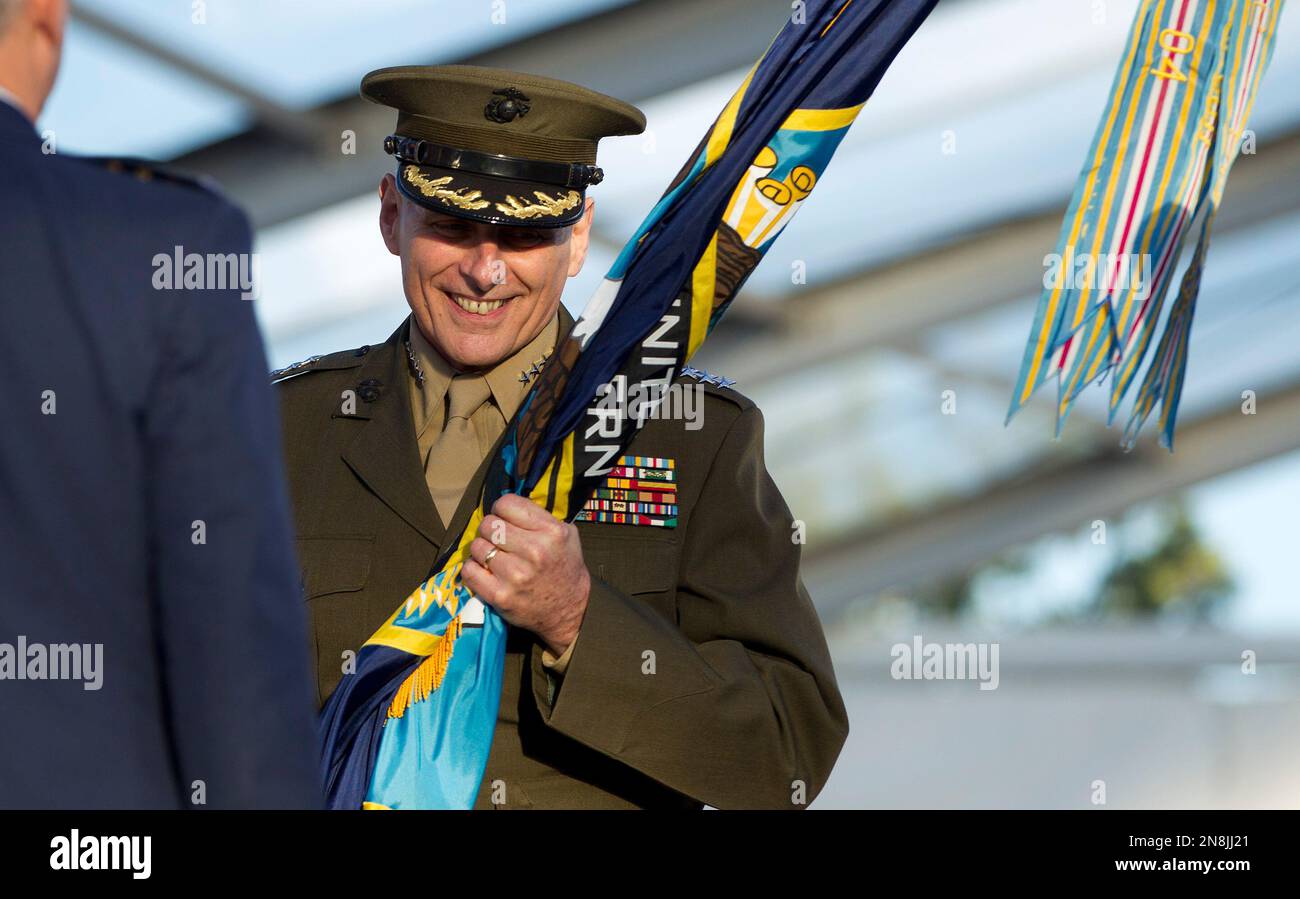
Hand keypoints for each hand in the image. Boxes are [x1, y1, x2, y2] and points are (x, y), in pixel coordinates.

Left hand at [462, 493, 589, 656]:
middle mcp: (534, 551)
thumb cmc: (565, 568)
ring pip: (477, 546)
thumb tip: (505, 506)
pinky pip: (469, 571)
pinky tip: (485, 571)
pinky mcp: (500, 596)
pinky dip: (473, 569)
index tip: (504, 519)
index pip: (506, 503)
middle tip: (498, 540)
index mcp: (551, 532)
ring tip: (493, 557)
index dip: (501, 509)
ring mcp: (516, 575)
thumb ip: (539, 516)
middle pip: (488, 524)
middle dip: (490, 530)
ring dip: (482, 550)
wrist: (569, 610)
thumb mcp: (567, 534)